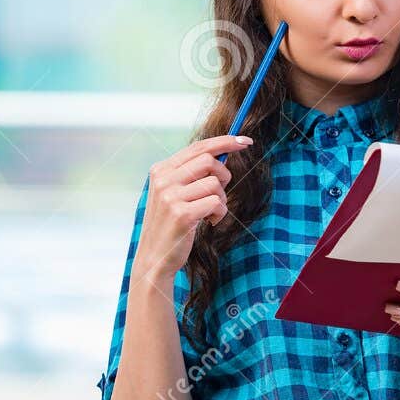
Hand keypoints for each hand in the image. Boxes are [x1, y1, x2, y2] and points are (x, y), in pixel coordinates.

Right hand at [131, 134, 250, 281]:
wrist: (154, 257)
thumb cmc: (170, 224)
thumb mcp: (173, 193)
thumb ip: (191, 173)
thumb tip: (223, 153)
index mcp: (161, 170)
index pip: (198, 147)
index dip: (225, 142)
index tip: (245, 141)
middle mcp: (163, 180)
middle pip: (209, 161)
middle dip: (224, 175)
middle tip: (219, 193)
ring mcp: (171, 196)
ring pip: (215, 184)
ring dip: (221, 199)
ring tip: (209, 213)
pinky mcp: (182, 214)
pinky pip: (216, 202)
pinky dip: (220, 213)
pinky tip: (209, 222)